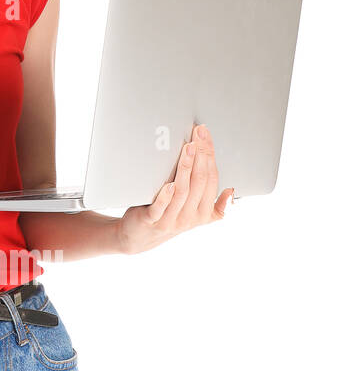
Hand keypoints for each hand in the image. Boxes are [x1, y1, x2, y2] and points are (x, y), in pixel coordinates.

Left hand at [117, 123, 235, 253]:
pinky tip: (169, 184)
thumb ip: (214, 205)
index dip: (210, 156)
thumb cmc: (168, 218)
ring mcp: (171, 219)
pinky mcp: (152, 220)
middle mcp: (190, 217)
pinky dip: (166, 196)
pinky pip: (160, 207)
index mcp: (204, 213)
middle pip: (200, 181)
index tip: (206, 135)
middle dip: (201, 154)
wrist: (138, 237)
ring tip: (188, 147)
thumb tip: (231, 190)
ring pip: (183, 191)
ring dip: (186, 167)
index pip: (212, 179)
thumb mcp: (195, 215)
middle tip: (199, 133)